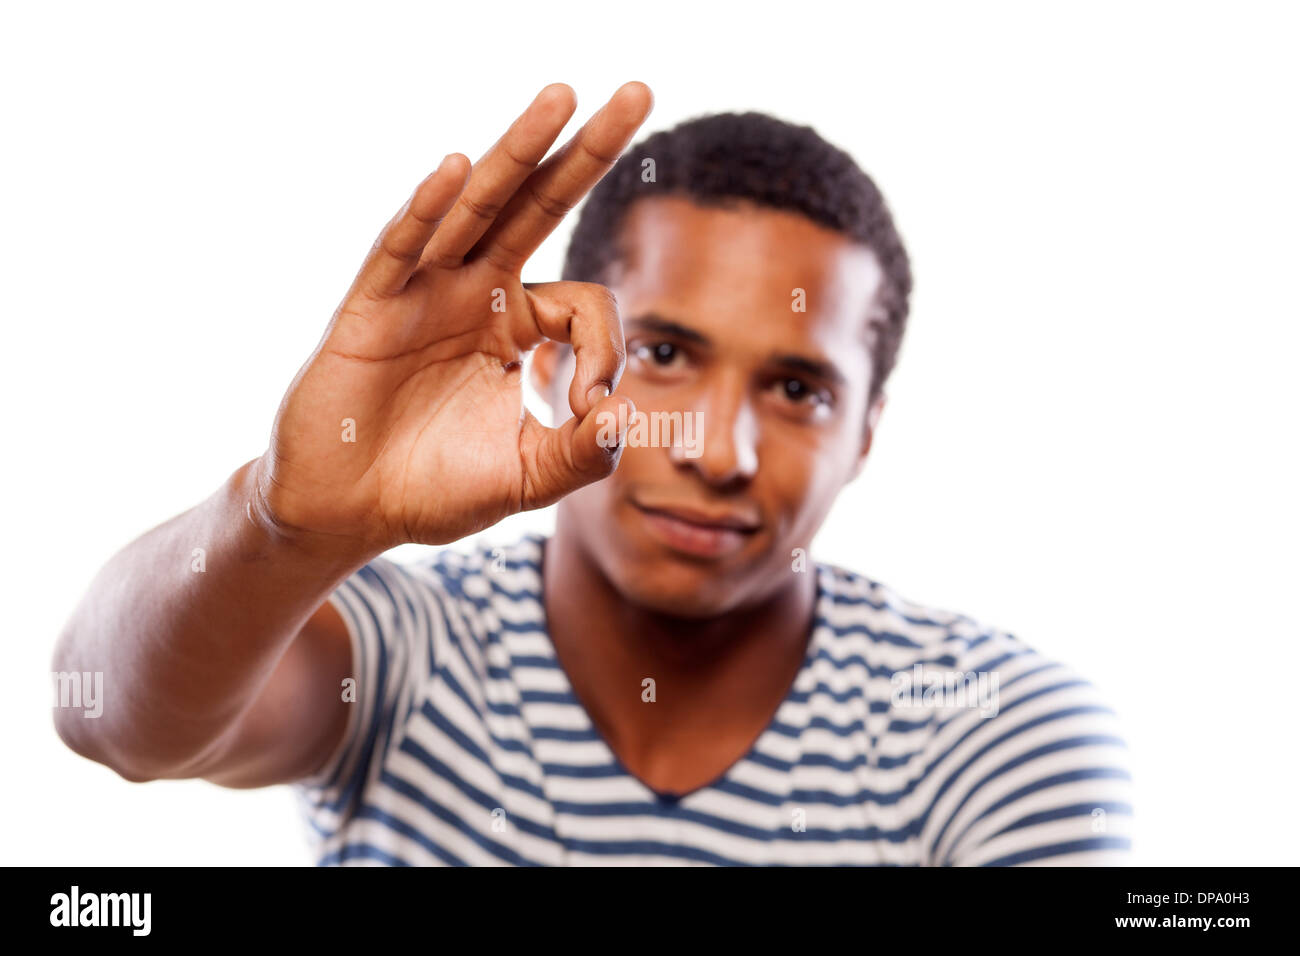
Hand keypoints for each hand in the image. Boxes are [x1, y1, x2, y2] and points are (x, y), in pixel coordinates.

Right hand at [252, 82, 651, 554]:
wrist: (352, 511)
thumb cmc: (437, 487)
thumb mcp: (529, 478)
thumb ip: (585, 454)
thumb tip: (629, 411)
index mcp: (519, 325)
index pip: (585, 303)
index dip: (605, 346)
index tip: (590, 403)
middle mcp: (475, 292)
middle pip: (538, 207)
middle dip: (585, 152)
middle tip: (637, 91)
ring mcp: (423, 291)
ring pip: (475, 208)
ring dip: (517, 151)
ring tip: (562, 96)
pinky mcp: (371, 308)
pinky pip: (400, 249)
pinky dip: (427, 211)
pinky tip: (458, 172)